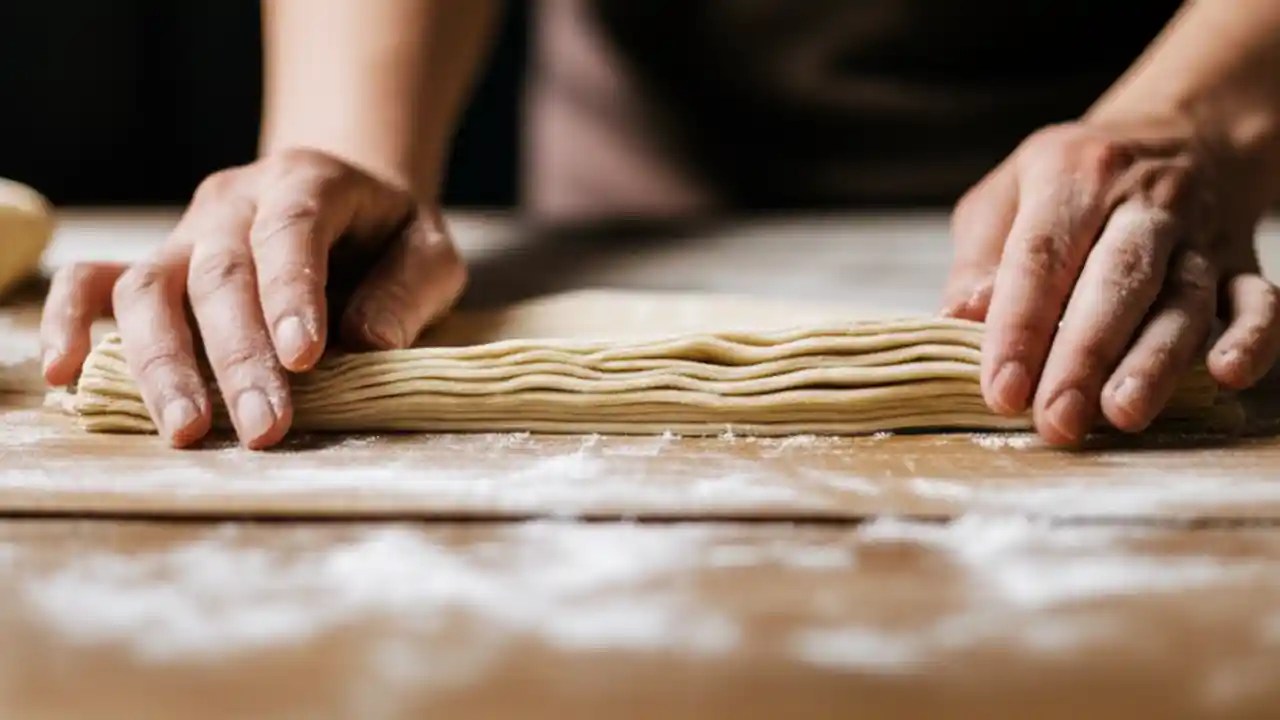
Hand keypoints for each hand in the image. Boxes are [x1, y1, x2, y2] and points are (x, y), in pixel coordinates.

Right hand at [41, 149, 466, 448]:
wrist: (345, 198)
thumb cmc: (389, 235)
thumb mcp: (428, 250)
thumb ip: (408, 290)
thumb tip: (370, 343)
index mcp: (307, 182)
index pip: (291, 231)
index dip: (293, 294)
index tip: (305, 359)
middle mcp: (234, 202)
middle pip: (221, 274)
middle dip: (240, 357)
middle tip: (265, 428)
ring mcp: (186, 233)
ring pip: (150, 287)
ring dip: (164, 362)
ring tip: (189, 431)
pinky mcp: (155, 263)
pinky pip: (92, 282)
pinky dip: (70, 321)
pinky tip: (66, 374)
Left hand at [944, 119, 1279, 443]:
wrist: (1183, 131)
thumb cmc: (1069, 181)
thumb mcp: (1006, 196)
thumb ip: (978, 260)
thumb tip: (958, 318)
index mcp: (1073, 174)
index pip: (1041, 256)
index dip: (1019, 328)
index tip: (1002, 391)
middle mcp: (1143, 199)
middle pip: (1116, 281)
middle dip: (1084, 356)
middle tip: (1057, 420)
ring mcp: (1199, 231)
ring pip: (1184, 299)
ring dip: (1156, 361)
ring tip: (1123, 414)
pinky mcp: (1242, 261)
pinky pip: (1260, 300)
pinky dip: (1251, 338)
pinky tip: (1227, 375)